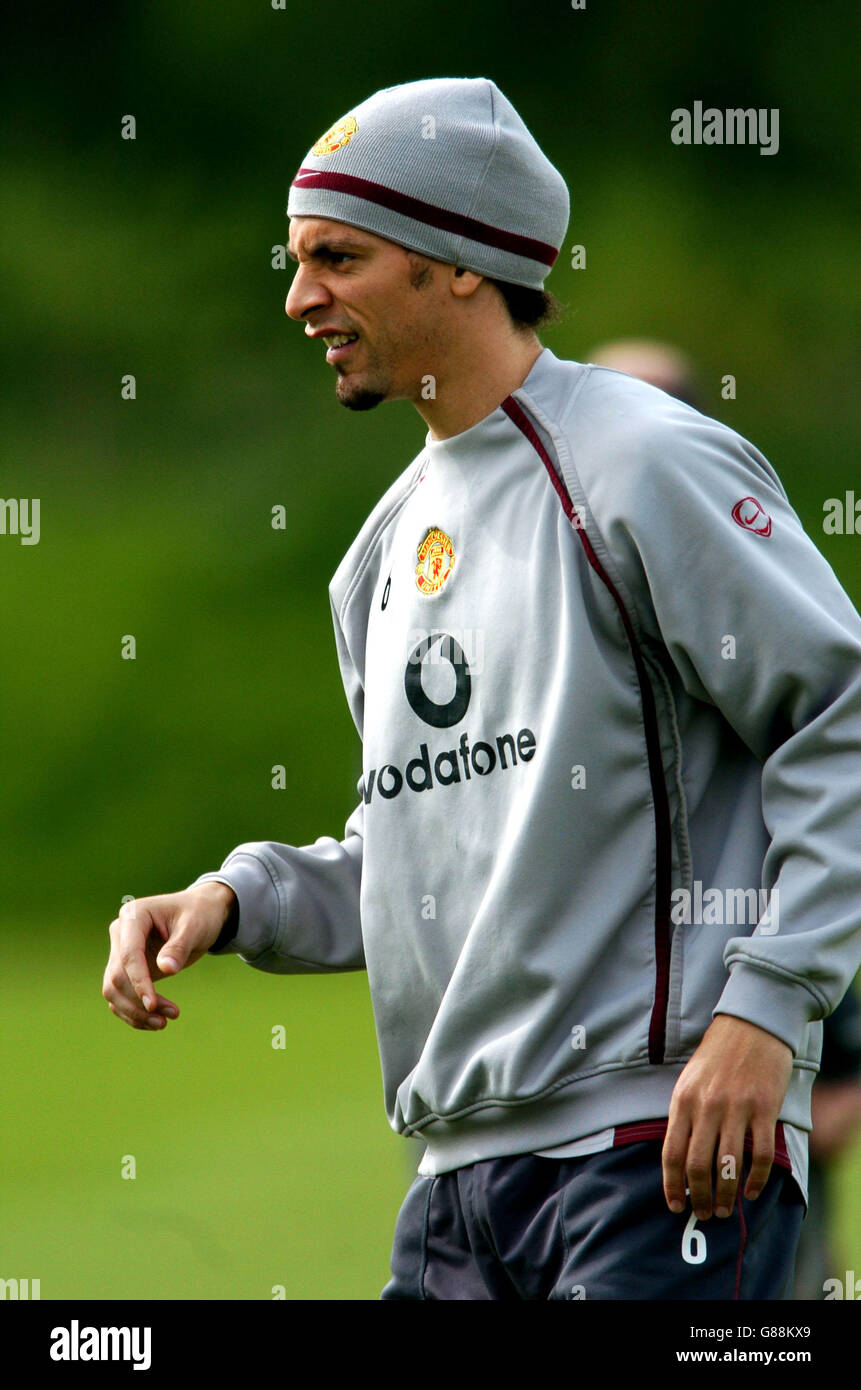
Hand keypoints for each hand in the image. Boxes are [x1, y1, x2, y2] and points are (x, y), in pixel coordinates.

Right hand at [102, 882, 236, 1029]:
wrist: (201, 913)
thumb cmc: (199, 914)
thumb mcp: (195, 926)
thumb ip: (179, 946)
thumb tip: (166, 969)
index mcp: (134, 915)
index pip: (129, 954)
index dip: (139, 981)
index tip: (152, 1005)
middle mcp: (121, 933)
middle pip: (117, 976)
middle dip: (139, 1001)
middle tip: (172, 1016)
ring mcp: (121, 951)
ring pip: (114, 989)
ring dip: (134, 1011)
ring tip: (163, 1023)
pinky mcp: (127, 969)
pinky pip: (121, 995)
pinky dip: (133, 1012)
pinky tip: (154, 1022)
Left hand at [662, 1014, 793, 1220]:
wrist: (751, 1026)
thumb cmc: (716, 1056)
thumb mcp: (688, 1081)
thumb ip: (683, 1116)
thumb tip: (678, 1159)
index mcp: (682, 1100)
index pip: (671, 1153)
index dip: (672, 1186)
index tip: (675, 1206)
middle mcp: (706, 1106)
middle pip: (697, 1165)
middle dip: (699, 1197)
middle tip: (705, 1214)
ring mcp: (736, 1108)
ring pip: (728, 1165)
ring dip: (726, 1194)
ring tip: (725, 1209)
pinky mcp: (764, 1109)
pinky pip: (759, 1155)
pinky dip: (756, 1180)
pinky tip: (751, 1191)